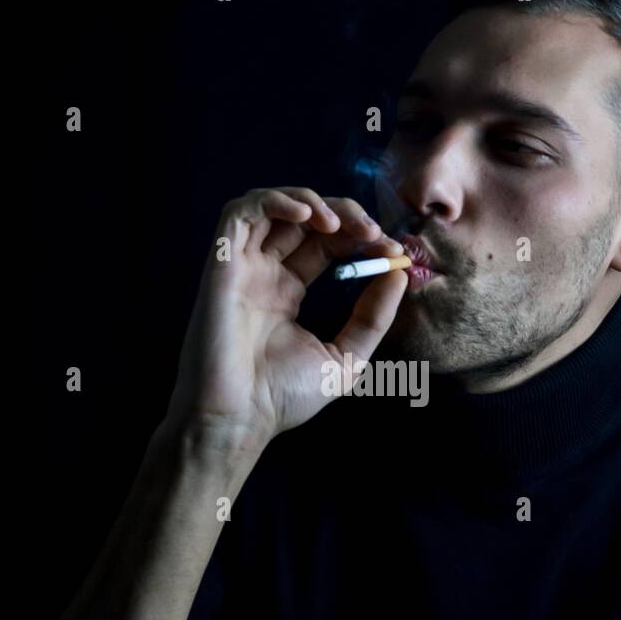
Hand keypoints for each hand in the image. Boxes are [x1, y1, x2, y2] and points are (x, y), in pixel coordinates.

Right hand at [163, 188, 407, 452]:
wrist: (239, 418)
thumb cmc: (282, 398)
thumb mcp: (346, 357)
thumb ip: (373, 316)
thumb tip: (398, 272)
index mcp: (286, 292)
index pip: (326, 244)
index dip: (359, 237)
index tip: (391, 249)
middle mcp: (263, 273)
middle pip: (304, 221)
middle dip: (344, 215)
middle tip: (373, 232)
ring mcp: (241, 267)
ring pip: (272, 206)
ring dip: (311, 201)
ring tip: (341, 224)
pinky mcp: (222, 264)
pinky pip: (240, 212)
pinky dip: (275, 201)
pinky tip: (308, 217)